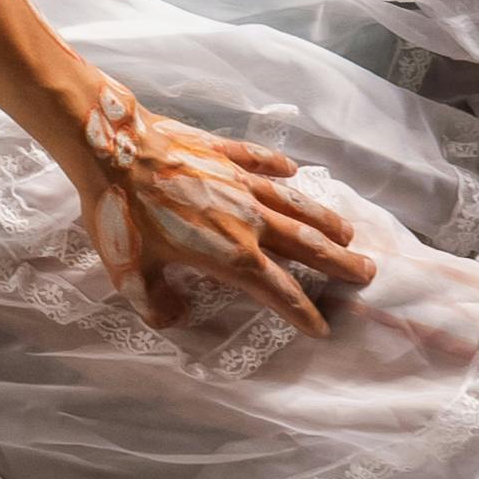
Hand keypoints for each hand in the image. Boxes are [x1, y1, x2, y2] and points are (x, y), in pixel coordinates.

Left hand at [65, 72, 374, 338]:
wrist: (111, 150)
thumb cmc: (120, 215)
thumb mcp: (131, 274)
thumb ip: (156, 303)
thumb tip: (174, 320)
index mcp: (230, 255)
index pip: (279, 291)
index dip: (302, 312)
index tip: (324, 327)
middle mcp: (248, 219)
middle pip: (305, 246)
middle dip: (338, 264)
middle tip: (367, 273)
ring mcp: (240, 182)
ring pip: (295, 204)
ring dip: (324, 219)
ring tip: (348, 232)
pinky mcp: (224, 152)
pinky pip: (260, 159)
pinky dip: (280, 166)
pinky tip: (293, 170)